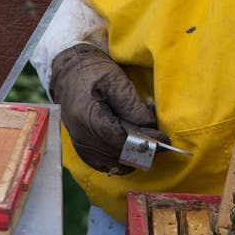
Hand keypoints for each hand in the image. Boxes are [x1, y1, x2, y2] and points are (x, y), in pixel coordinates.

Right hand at [50, 43, 168, 173]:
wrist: (71, 72)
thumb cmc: (94, 71)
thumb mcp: (115, 80)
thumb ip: (131, 104)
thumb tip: (149, 126)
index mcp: (87, 117)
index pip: (120, 140)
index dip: (144, 142)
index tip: (163, 140)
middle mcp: (81, 135)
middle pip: (116, 155)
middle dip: (142, 151)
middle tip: (160, 144)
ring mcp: (79, 143)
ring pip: (110, 163)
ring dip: (131, 158)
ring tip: (147, 145)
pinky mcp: (81, 146)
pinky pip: (101, 163)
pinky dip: (118, 161)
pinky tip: (130, 151)